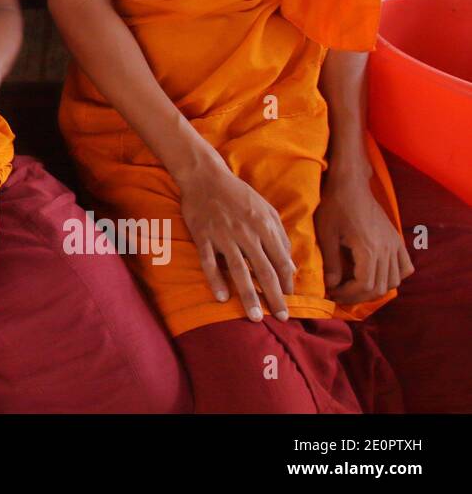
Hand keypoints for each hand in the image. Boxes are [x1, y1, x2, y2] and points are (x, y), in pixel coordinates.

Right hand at [176, 150, 297, 320]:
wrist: (205, 176)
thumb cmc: (239, 194)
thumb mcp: (266, 210)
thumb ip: (280, 237)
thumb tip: (291, 267)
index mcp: (264, 226)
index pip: (280, 260)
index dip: (287, 282)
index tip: (290, 299)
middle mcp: (246, 233)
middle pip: (263, 270)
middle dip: (274, 296)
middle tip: (281, 318)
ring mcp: (223, 235)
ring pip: (238, 270)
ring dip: (248, 295)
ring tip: (254, 316)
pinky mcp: (203, 236)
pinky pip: (209, 262)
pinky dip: (215, 280)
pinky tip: (222, 297)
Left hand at [315, 155, 412, 304]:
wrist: (350, 184)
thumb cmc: (334, 205)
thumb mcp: (326, 234)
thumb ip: (331, 262)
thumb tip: (332, 286)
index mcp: (368, 249)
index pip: (366, 286)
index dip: (348, 295)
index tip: (333, 293)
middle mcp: (386, 249)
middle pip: (380, 287)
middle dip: (358, 296)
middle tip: (340, 293)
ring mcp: (394, 245)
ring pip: (394, 280)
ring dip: (376, 289)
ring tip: (355, 287)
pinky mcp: (397, 239)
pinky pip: (405, 267)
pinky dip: (394, 277)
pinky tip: (378, 275)